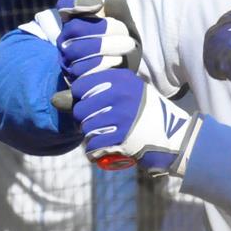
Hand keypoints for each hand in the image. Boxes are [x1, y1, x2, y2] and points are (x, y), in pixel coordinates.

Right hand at [50, 0, 142, 113]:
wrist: (125, 84)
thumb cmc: (123, 51)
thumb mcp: (127, 30)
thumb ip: (120, 13)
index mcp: (76, 25)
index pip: (65, 6)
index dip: (76, 2)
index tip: (98, 5)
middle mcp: (66, 43)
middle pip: (75, 28)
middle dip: (105, 28)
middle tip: (126, 36)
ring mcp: (67, 64)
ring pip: (79, 50)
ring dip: (108, 47)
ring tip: (127, 49)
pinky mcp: (72, 84)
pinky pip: (82, 74)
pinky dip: (103, 67)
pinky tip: (117, 66)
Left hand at [68, 67, 196, 175]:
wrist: (176, 139)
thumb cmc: (145, 115)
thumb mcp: (125, 96)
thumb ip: (92, 95)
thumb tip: (54, 99)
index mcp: (122, 79)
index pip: (81, 85)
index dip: (82, 99)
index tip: (95, 106)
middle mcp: (122, 94)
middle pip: (80, 109)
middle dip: (85, 121)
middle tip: (100, 126)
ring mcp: (123, 116)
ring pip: (86, 129)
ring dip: (91, 137)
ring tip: (105, 137)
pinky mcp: (123, 138)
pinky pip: (92, 146)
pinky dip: (94, 152)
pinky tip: (104, 150)